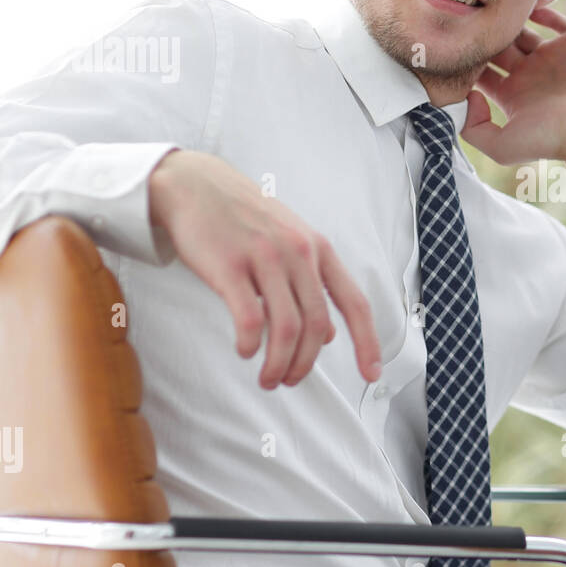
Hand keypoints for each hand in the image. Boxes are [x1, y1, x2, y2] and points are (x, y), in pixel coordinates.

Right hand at [148, 150, 381, 388]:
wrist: (194, 185)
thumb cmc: (244, 220)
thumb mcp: (291, 244)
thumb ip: (313, 285)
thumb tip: (332, 334)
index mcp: (319, 249)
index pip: (355, 303)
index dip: (368, 342)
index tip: (371, 374)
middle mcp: (299, 252)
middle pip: (317, 326)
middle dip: (306, 363)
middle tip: (289, 381)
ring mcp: (265, 257)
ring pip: (286, 328)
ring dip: (279, 364)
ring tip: (269, 378)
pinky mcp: (229, 265)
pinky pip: (250, 319)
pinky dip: (251, 345)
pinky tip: (245, 352)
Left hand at [462, 6, 565, 165]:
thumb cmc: (552, 139)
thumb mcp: (502, 147)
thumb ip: (473, 129)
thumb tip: (467, 95)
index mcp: (513, 95)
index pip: (483, 71)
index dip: (468, 60)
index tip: (454, 49)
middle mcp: (530, 74)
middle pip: (499, 47)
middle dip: (485, 36)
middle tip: (470, 20)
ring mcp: (552, 56)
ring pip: (524, 30)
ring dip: (509, 20)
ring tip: (493, 6)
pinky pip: (556, 19)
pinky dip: (542, 9)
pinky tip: (525, 3)